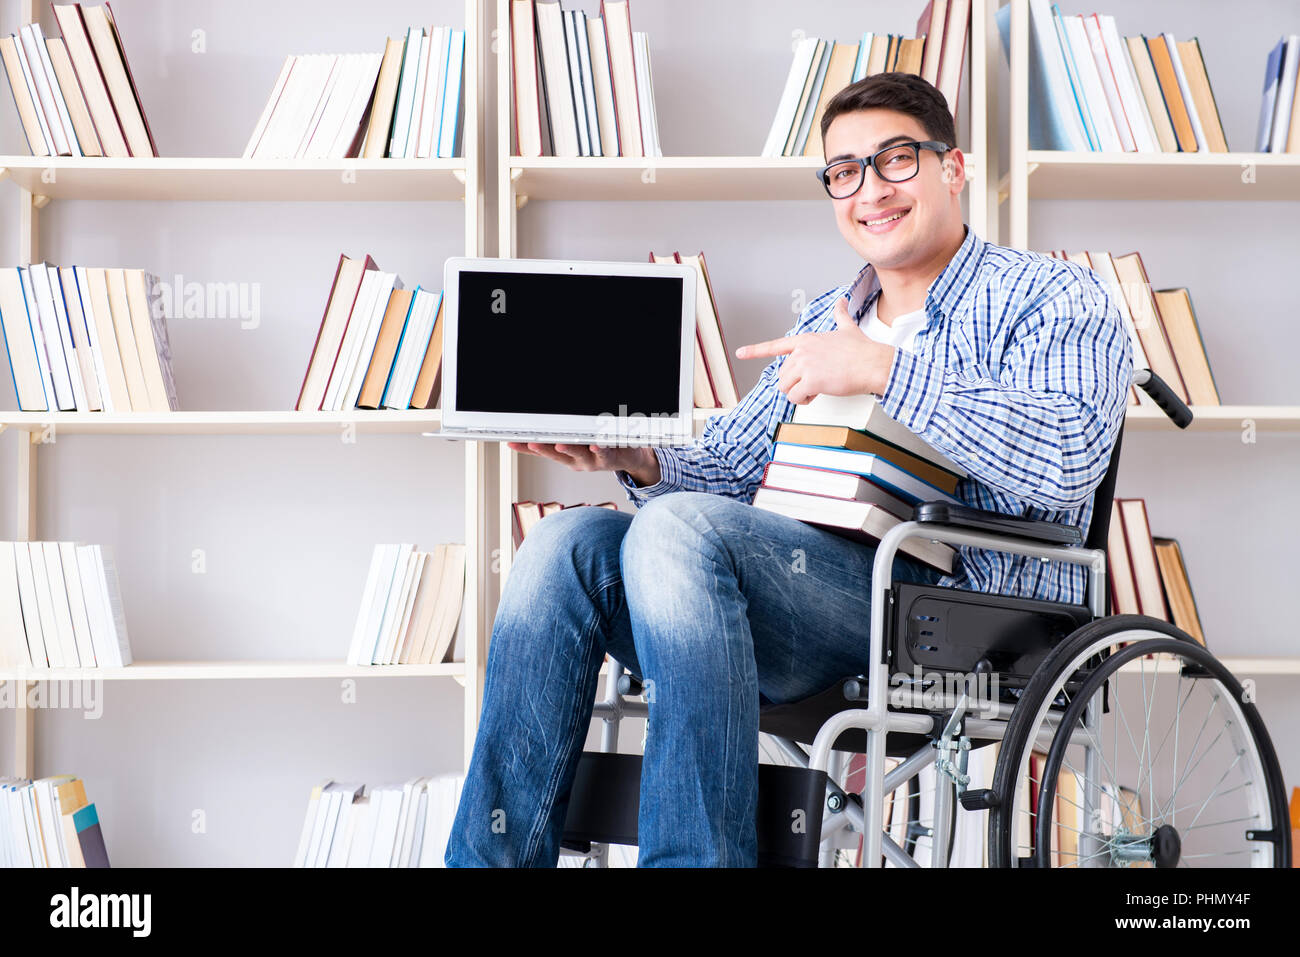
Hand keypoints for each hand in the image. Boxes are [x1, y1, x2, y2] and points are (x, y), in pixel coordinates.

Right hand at [507, 442, 660, 485]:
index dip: (526, 449)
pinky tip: (595, 445)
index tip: (512, 442)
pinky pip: (605, 453)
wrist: (629, 457)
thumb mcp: (577, 445)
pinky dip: (600, 449)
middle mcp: (577, 461)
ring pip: (580, 455)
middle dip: (544, 449)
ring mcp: (593, 461)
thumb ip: (560, 438)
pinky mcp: (611, 458)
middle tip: (531, 442)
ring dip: (570, 449)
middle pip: (557, 455)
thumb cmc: (600, 448)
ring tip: (561, 444)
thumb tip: (539, 427)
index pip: (542, 451)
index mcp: (566, 457)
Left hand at [733, 297, 895, 403]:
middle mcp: (802, 351)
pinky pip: (796, 398)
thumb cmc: (862, 351)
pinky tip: (819, 393)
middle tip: (816, 382)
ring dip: (800, 393)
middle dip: (796, 383)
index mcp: (806, 340)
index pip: (775, 345)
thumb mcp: (847, 328)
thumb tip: (842, 301)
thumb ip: (840, 315)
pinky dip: (806, 401)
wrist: (873, 364)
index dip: (755, 350)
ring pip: (786, 388)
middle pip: (782, 375)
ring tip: (818, 388)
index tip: (740, 353)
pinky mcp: (811, 381)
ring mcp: (805, 365)